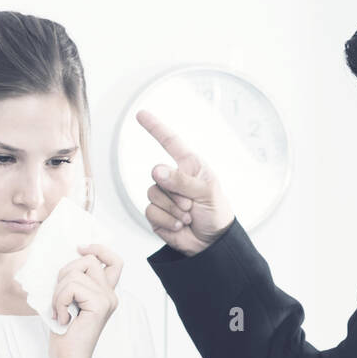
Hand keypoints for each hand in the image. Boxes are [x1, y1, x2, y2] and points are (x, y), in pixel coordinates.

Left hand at [46, 242, 121, 357]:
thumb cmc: (65, 333)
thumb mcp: (69, 299)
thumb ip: (75, 280)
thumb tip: (68, 259)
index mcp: (105, 293)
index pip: (114, 261)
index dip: (99, 249)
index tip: (80, 248)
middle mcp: (110, 295)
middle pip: (88, 260)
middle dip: (66, 273)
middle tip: (60, 298)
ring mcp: (107, 299)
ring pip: (75, 273)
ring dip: (59, 292)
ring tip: (61, 311)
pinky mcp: (99, 305)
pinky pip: (72, 287)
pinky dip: (60, 300)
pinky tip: (63, 317)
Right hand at [137, 109, 235, 254]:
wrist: (212, 243)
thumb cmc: (216, 213)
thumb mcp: (206, 192)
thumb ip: (182, 180)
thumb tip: (156, 171)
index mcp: (189, 165)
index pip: (169, 141)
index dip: (155, 127)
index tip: (140, 114)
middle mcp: (174, 178)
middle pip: (158, 175)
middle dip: (176, 193)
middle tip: (191, 205)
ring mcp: (164, 196)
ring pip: (153, 194)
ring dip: (172, 208)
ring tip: (187, 216)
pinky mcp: (157, 214)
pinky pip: (151, 212)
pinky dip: (167, 220)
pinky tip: (179, 225)